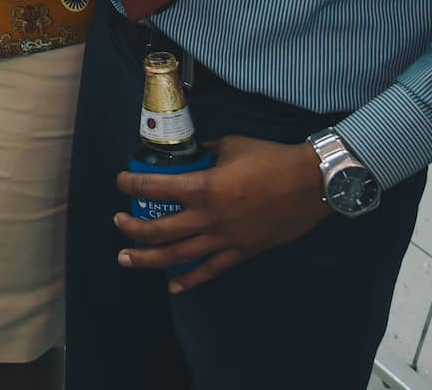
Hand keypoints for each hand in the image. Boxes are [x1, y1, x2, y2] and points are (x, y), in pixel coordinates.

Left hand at [113, 136, 330, 293]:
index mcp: (203, 187)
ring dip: (148, 259)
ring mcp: (225, 238)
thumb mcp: (231, 145)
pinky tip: (173, 287)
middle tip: (119, 222)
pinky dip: (190, 280)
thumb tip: (191, 150)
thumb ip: (206, 150)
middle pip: (158, 230)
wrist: (311, 183)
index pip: (155, 187)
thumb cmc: (271, 159)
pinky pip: (211, 270)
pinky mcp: (242, 251)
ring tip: (127, 258)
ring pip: (178, 256)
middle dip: (132, 227)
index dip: (131, 184)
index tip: (121, 181)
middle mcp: (209, 218)